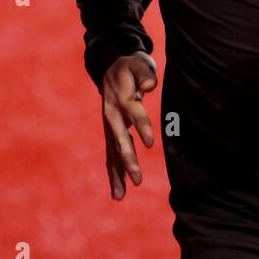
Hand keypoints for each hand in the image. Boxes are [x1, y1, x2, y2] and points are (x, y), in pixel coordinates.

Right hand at [101, 51, 157, 199]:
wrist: (111, 67)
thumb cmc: (130, 66)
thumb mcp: (139, 63)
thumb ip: (145, 73)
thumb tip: (150, 85)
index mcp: (121, 96)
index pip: (132, 112)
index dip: (141, 125)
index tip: (149, 143)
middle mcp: (112, 114)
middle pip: (120, 138)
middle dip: (128, 159)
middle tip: (137, 179)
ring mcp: (109, 125)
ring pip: (112, 152)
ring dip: (118, 173)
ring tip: (121, 195)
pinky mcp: (111, 132)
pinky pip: (111, 155)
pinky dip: (114, 173)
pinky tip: (118, 192)